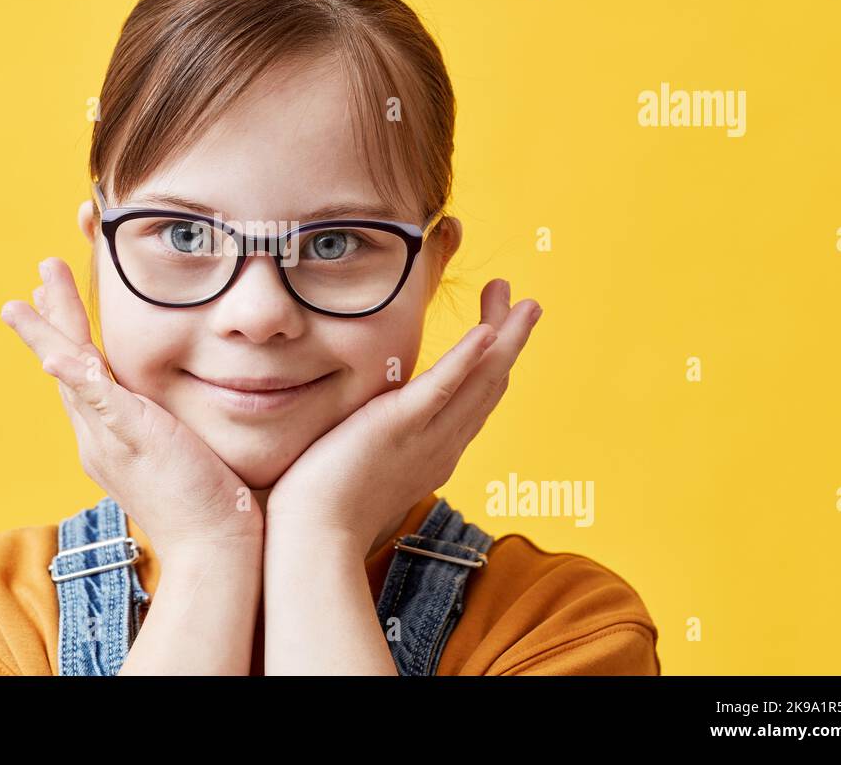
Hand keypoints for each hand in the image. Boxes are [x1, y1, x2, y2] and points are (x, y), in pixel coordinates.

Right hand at [0, 257, 262, 562]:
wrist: (214, 548)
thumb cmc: (210, 502)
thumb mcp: (181, 452)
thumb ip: (171, 424)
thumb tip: (182, 404)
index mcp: (110, 437)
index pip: (81, 377)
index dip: (65, 336)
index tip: (52, 299)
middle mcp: (99, 438)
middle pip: (66, 367)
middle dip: (50, 318)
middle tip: (42, 272)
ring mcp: (112, 440)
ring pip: (71, 376)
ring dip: (49, 333)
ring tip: (30, 295)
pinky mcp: (134, 441)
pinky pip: (99, 402)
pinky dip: (76, 377)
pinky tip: (58, 354)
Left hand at [264, 279, 540, 555]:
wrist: (314, 538)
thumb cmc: (328, 508)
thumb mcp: (369, 465)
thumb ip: (382, 441)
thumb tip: (371, 425)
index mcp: (436, 453)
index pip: (476, 401)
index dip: (493, 363)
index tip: (498, 329)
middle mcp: (442, 446)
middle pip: (490, 384)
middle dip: (510, 339)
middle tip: (525, 301)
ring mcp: (425, 437)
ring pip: (480, 381)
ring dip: (505, 337)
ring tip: (523, 301)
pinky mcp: (398, 426)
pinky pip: (440, 389)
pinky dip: (465, 359)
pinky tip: (486, 331)